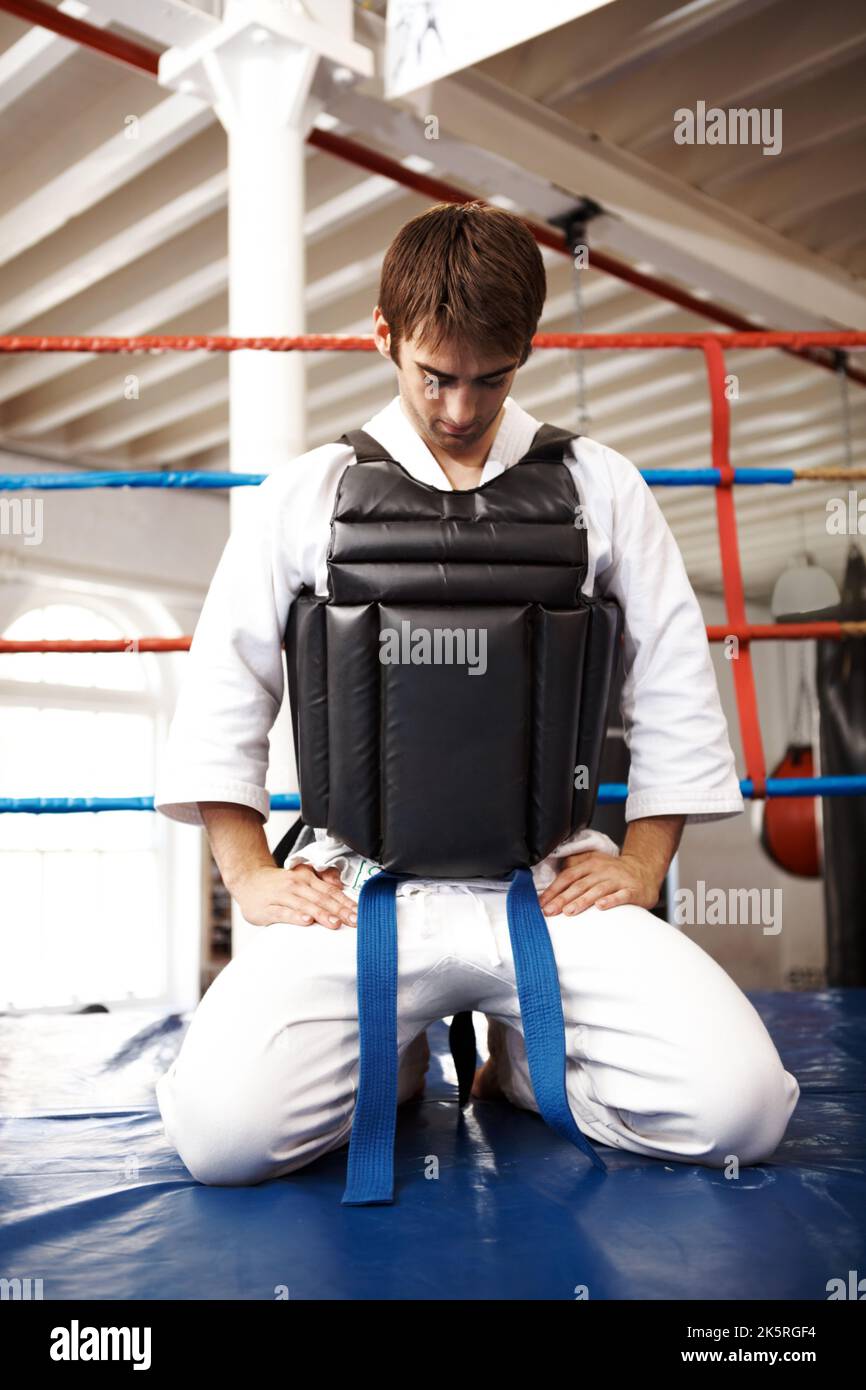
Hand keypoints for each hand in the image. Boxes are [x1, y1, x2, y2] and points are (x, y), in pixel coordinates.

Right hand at [233, 863, 357, 929]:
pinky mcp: (268, 908)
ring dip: (322, 914)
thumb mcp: (301, 877)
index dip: (347, 903)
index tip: (360, 914)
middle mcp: (296, 885)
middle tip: (354, 921)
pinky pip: (284, 912)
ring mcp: (282, 896)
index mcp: (307, 878)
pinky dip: (295, 917)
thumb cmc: (279, 883)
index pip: (331, 892)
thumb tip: (341, 886)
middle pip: (322, 899)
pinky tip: (306, 921)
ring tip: (335, 923)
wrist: (248, 879)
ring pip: (305, 905)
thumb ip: (321, 881)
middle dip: (340, 911)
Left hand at [537, 851, 661, 916]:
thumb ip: (574, 869)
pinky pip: (620, 896)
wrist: (644, 869)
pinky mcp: (632, 890)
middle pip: (579, 885)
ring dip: (582, 901)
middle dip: (562, 899)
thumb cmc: (613, 872)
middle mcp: (602, 871)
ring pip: (597, 890)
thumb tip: (551, 883)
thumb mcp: (592, 864)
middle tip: (549, 911)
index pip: (568, 876)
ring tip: (569, 912)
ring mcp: (617, 880)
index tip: (541, 903)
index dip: (554, 890)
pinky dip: (610, 901)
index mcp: (590, 864)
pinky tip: (600, 907)